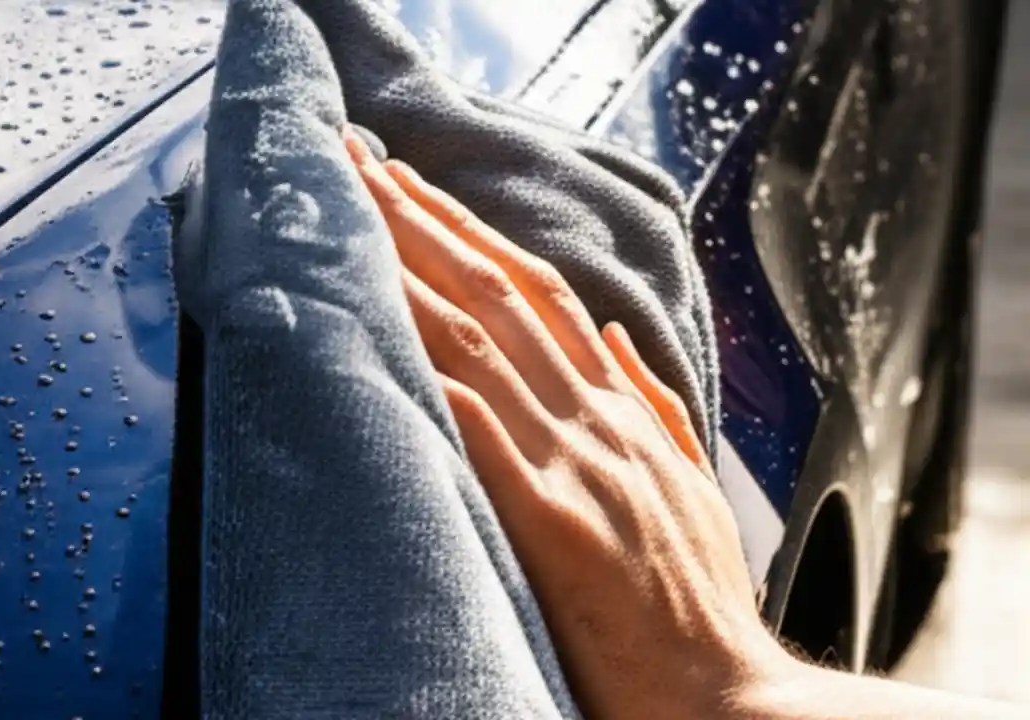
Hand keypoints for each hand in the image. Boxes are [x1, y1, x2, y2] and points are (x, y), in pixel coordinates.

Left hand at [344, 129, 790, 719]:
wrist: (722, 696)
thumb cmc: (696, 604)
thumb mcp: (689, 486)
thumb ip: (652, 403)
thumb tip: (614, 333)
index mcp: (623, 413)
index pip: (541, 293)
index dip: (476, 232)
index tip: (420, 187)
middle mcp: (597, 421)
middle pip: (499, 294)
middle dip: (428, 220)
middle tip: (364, 163)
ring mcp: (576, 465)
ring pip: (480, 341)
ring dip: (410, 269)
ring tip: (354, 212)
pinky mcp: (551, 523)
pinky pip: (481, 430)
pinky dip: (431, 374)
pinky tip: (377, 329)